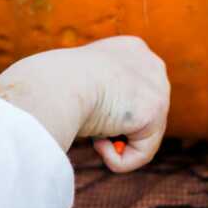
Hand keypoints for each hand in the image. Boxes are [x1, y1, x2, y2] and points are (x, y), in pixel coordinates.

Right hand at [0, 36, 169, 172]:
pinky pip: (141, 153)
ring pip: (142, 136)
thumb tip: (99, 126)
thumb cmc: (50, 84)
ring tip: (90, 133)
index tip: (82, 107)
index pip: (130, 91)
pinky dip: (117, 159)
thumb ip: (94, 96)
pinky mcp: (156, 111)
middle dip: (113, 127)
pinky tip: (97, 144)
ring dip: (112, 142)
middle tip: (87, 125)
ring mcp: (157, 86)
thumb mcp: (75, 82)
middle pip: (141, 114)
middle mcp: (150, 63)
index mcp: (129, 49)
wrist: (55, 84)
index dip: (106, 108)